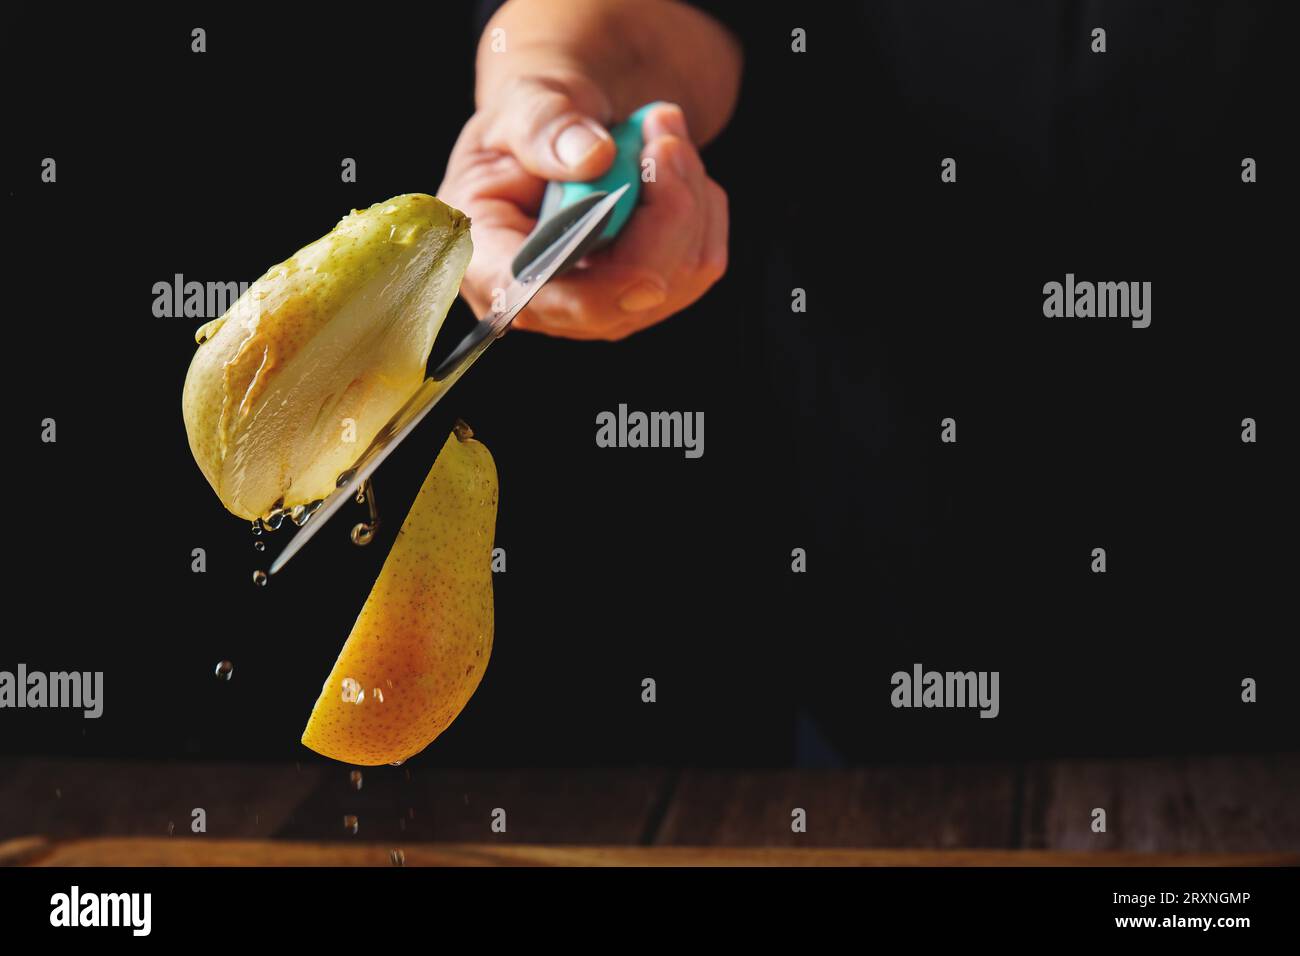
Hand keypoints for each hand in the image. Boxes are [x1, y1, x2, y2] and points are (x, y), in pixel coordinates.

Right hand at [437, 74, 728, 340]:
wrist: (563, 139)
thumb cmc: (530, 128)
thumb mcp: (522, 105)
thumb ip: (544, 126)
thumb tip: (593, 159)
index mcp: (487, 260)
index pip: (535, 301)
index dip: (594, 296)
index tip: (648, 278)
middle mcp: (544, 303)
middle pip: (625, 293)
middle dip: (664, 205)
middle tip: (663, 122)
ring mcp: (600, 309)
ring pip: (677, 275)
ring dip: (688, 191)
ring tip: (659, 130)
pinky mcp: (647, 300)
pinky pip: (701, 263)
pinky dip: (702, 206)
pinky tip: (672, 168)